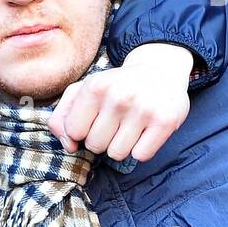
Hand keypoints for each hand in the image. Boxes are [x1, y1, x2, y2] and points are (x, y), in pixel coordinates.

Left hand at [48, 43, 193, 162]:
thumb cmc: (113, 86)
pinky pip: (141, 156)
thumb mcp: (81, 91)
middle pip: (95, 145)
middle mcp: (119, 96)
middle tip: (114, 123)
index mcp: (95, 86)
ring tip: (128, 127)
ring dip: (120, 146)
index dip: (81, 131)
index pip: (74, 132)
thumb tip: (69, 146)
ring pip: (117, 154)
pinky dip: (140, 149)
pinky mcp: (165, 121)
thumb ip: (61, 117)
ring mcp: (144, 109)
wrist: (159, 71)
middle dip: (101, 139)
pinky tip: (143, 132)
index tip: (93, 120)